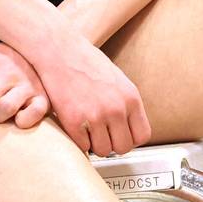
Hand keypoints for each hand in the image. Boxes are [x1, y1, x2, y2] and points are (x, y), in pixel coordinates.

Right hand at [29, 35, 151, 156]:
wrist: (60, 51)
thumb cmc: (86, 62)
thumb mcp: (118, 79)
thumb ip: (126, 103)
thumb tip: (129, 127)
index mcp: (130, 97)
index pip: (142, 136)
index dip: (130, 138)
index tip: (120, 135)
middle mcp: (116, 108)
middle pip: (123, 147)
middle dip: (112, 144)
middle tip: (101, 134)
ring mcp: (95, 115)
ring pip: (103, 150)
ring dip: (95, 144)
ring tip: (88, 129)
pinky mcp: (73, 121)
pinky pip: (83, 147)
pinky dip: (79, 140)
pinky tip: (75, 126)